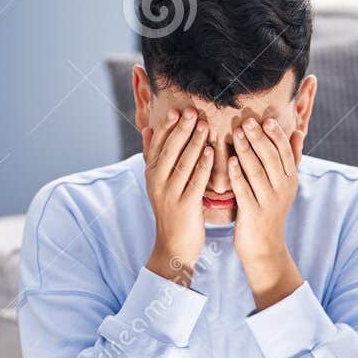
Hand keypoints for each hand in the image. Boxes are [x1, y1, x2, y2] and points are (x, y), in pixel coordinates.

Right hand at [142, 108, 212, 283]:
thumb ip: (153, 155)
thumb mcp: (157, 182)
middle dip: (182, 129)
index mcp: (151, 174)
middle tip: (193, 110)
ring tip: (204, 124)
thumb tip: (147, 127)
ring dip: (194, 142)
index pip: (158, 144)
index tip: (177, 110)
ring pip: (182, 163)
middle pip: (170, 150)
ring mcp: (170, 194)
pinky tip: (210, 152)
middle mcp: (158, 182)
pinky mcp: (186, 206)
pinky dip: (202, 165)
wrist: (173, 247)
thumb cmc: (171, 211)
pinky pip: (195, 182)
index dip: (167, 126)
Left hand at [231, 117, 304, 306]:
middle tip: (248, 121)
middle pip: (271, 159)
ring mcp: (268, 202)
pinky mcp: (252, 214)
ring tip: (238, 133)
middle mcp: (282, 189)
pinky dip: (237, 175)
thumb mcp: (284, 186)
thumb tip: (298, 132)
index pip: (284, 152)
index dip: (276, 135)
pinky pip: (244, 190)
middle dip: (260, 138)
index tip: (265, 119)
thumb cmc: (269, 211)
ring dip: (247, 151)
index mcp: (289, 180)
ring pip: (257, 172)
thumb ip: (290, 159)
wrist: (265, 248)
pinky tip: (230, 161)